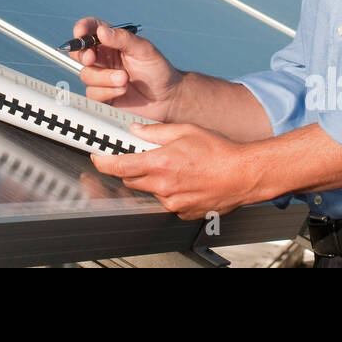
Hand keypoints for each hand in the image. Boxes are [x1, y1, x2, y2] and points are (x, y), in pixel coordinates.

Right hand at [69, 18, 183, 121]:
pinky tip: (123, 90)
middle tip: (91, 58)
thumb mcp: (144, 49)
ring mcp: (102, 78)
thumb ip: (123, 39)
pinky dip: (107, 91)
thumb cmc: (158, 70)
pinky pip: (93, 93)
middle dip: (83, 54)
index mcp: (112, 42)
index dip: (82, 29)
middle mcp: (104, 59)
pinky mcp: (103, 96)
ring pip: (86, 75)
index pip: (91, 30)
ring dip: (104, 77)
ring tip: (124, 79)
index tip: (80, 33)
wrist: (167, 99)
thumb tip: (102, 31)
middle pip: (80, 53)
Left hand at [90, 122, 265, 219]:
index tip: (97, 158)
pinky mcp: (183, 212)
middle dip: (130, 168)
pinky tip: (186, 179)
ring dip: (153, 179)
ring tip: (175, 165)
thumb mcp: (185, 130)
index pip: (120, 166)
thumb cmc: (219, 151)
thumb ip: (156, 131)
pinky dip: (170, 190)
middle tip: (140, 155)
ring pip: (150, 191)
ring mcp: (173, 202)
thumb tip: (136, 130)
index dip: (103, 162)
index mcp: (160, 164)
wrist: (243, 175)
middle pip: (131, 180)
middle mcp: (163, 187)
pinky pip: (167, 201)